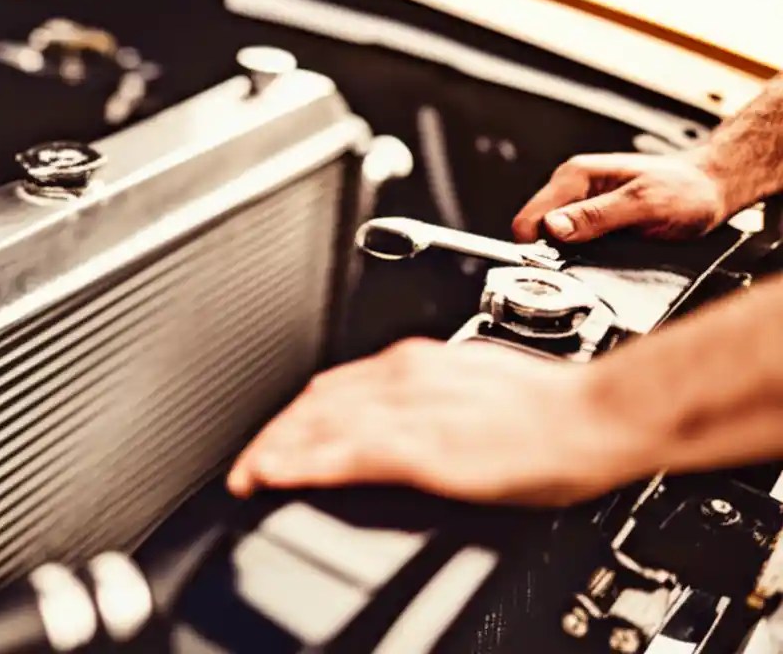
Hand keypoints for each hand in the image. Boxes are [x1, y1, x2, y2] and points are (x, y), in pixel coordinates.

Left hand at [226, 339, 651, 506]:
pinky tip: (277, 476)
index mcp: (414, 363)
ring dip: (274, 451)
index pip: (332, 387)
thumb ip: (427, 398)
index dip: (294, 415)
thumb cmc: (551, 408)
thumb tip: (398, 416)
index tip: (275, 436)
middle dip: (274, 436)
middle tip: (245, 465)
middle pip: (313, 405)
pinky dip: (302, 464)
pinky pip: (343, 455)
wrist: (594, 415)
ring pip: (317, 427)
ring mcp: (408, 412)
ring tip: (246, 476)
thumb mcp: (472, 386)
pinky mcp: (421, 447)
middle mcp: (401, 378)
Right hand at [511, 150, 729, 243]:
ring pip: (554, 240)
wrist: (712, 188)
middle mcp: (572, 188)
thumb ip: (597, 216)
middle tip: (592, 262)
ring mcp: (581, 203)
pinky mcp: (592, 218)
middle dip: (555, 254)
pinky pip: (573, 242)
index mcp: (575, 176)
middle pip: (538, 232)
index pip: (529, 220)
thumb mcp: (644, 204)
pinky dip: (585, 255)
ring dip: (572, 255)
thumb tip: (553, 228)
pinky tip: (609, 255)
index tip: (561, 266)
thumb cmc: (686, 189)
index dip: (538, 248)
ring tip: (606, 257)